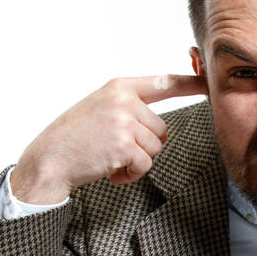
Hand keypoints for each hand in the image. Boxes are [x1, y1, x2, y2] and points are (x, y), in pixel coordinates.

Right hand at [11, 75, 207, 203]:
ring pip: (155, 148)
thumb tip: (161, 127)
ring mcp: (123, 121)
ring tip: (108, 157)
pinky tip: (109, 170)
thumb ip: (128, 107)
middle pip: (161, 129)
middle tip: (113, 148)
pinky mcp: (123, 145)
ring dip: (136, 161)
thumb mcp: (99, 109)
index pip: (164, 82)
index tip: (208, 81)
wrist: (48, 160)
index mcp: (118, 87)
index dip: (190, 83)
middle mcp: (123, 100)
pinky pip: (145, 165)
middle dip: (143, 145)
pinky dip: (130, 175)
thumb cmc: (72, 138)